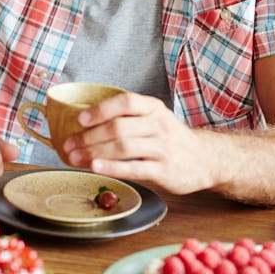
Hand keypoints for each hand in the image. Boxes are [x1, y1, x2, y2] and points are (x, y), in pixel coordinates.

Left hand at [61, 92, 206, 194]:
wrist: (205, 160)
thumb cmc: (170, 139)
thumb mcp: (155, 119)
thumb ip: (128, 118)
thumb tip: (85, 122)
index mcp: (153, 108)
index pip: (126, 103)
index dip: (101, 110)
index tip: (80, 119)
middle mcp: (159, 125)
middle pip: (119, 127)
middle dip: (89, 136)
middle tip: (68, 144)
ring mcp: (162, 148)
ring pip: (123, 147)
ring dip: (94, 152)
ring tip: (75, 157)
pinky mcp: (164, 170)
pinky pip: (134, 168)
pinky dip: (112, 167)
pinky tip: (96, 167)